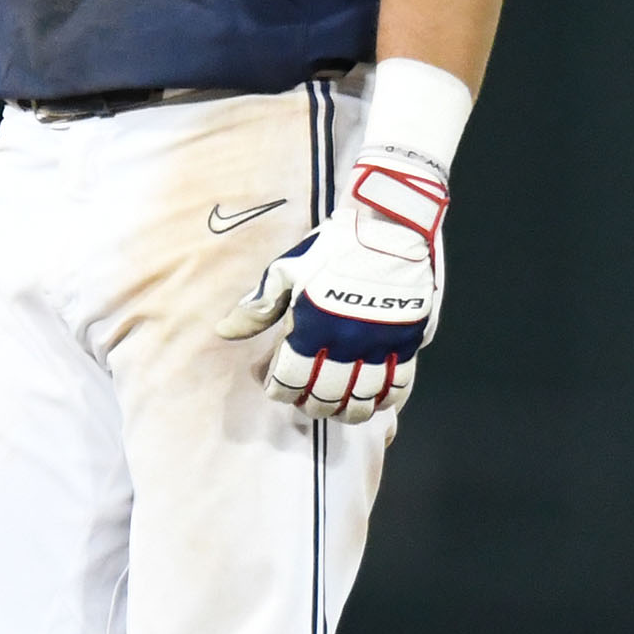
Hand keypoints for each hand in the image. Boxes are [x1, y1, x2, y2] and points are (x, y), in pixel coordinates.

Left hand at [218, 155, 447, 423]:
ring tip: (340, 407)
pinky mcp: (409, 341)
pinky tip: (377, 399)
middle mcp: (345, 345)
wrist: (389, 222)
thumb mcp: (286, 269)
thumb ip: (257, 307)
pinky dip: (387, 400)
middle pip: (325, 399)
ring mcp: (380, 346)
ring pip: (364, 401)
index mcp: (310, 329)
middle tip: (308, 400)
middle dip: (312, 406)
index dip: (278, 391)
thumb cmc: (333, 244)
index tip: (277, 386)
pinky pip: (400, 386)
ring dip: (348, 411)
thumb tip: (225, 331)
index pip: (288, 383)